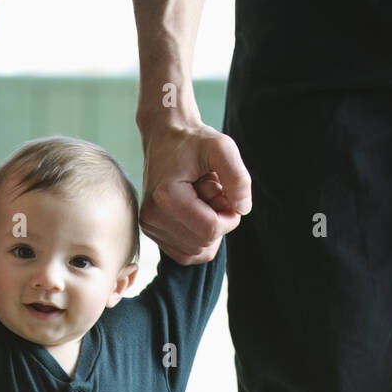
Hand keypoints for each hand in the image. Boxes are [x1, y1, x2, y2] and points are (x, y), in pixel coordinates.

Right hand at [139, 122, 251, 264]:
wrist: (165, 137)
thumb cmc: (194, 142)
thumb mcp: (222, 147)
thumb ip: (238, 177)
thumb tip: (243, 210)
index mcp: (166, 197)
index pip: (210, 231)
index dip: (230, 217)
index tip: (227, 194)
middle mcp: (152, 216)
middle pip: (204, 243)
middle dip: (218, 221)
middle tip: (211, 192)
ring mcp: (149, 226)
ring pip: (196, 252)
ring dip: (208, 230)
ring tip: (201, 200)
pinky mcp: (151, 232)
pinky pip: (185, 253)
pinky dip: (198, 238)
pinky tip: (196, 213)